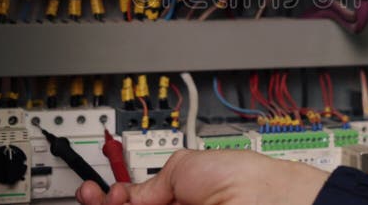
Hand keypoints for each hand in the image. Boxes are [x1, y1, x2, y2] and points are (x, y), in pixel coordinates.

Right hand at [76, 149, 329, 204]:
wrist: (271, 201)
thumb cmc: (243, 180)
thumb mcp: (186, 166)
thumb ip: (153, 181)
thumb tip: (128, 192)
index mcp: (184, 195)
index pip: (139, 199)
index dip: (114, 196)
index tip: (98, 191)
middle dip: (107, 203)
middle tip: (96, 196)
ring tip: (109, 199)